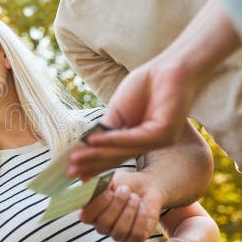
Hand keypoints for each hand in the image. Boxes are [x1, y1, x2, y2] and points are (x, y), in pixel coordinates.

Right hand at [70, 61, 198, 178]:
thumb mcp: (118, 110)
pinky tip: (94, 139)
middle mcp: (150, 144)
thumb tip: (86, 145)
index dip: (92, 163)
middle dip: (92, 164)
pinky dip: (112, 140)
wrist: (170, 69)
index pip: (112, 155)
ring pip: (123, 151)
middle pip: (116, 157)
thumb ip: (106, 129)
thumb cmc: (146, 86)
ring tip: (76, 158)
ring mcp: (159, 140)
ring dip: (97, 155)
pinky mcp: (164, 132)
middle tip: (70, 172)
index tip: (71, 171)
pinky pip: (134, 139)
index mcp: (139, 140)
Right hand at [79, 172, 164, 241]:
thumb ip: (96, 184)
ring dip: (130, 209)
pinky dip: (141, 218)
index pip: (86, 217)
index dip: (97, 204)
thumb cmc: (124, 183)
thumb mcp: (109, 179)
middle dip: (117, 203)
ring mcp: (117, 235)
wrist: (146, 186)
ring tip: (135, 197)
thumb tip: (88, 184)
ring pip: (120, 230)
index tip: (109, 190)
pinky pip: (136, 234)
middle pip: (104, 223)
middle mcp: (102, 226)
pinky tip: (142, 207)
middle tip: (126, 189)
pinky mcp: (134, 239)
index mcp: (90, 212)